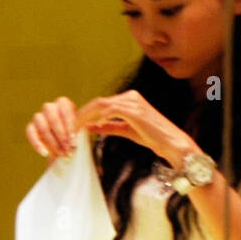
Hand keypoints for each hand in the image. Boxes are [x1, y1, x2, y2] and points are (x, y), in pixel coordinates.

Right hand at [26, 96, 79, 160]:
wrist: (64, 142)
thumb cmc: (75, 132)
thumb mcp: (80, 128)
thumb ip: (79, 128)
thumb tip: (76, 137)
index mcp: (63, 103)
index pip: (65, 111)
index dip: (70, 126)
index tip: (74, 139)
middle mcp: (50, 107)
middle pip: (53, 119)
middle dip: (62, 136)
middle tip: (69, 148)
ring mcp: (39, 116)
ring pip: (42, 127)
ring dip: (53, 142)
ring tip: (61, 153)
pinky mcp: (31, 127)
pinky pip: (30, 133)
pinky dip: (37, 144)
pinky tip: (45, 153)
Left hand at [72, 90, 196, 165]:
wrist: (171, 143)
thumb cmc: (153, 137)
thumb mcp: (127, 131)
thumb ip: (109, 127)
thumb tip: (91, 126)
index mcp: (130, 99)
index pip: (101, 104)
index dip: (85, 114)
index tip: (74, 125)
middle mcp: (131, 96)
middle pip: (98, 102)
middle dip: (81, 115)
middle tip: (69, 128)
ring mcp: (132, 101)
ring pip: (100, 105)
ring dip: (85, 117)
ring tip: (74, 129)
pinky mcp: (133, 109)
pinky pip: (109, 110)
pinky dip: (97, 118)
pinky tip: (90, 127)